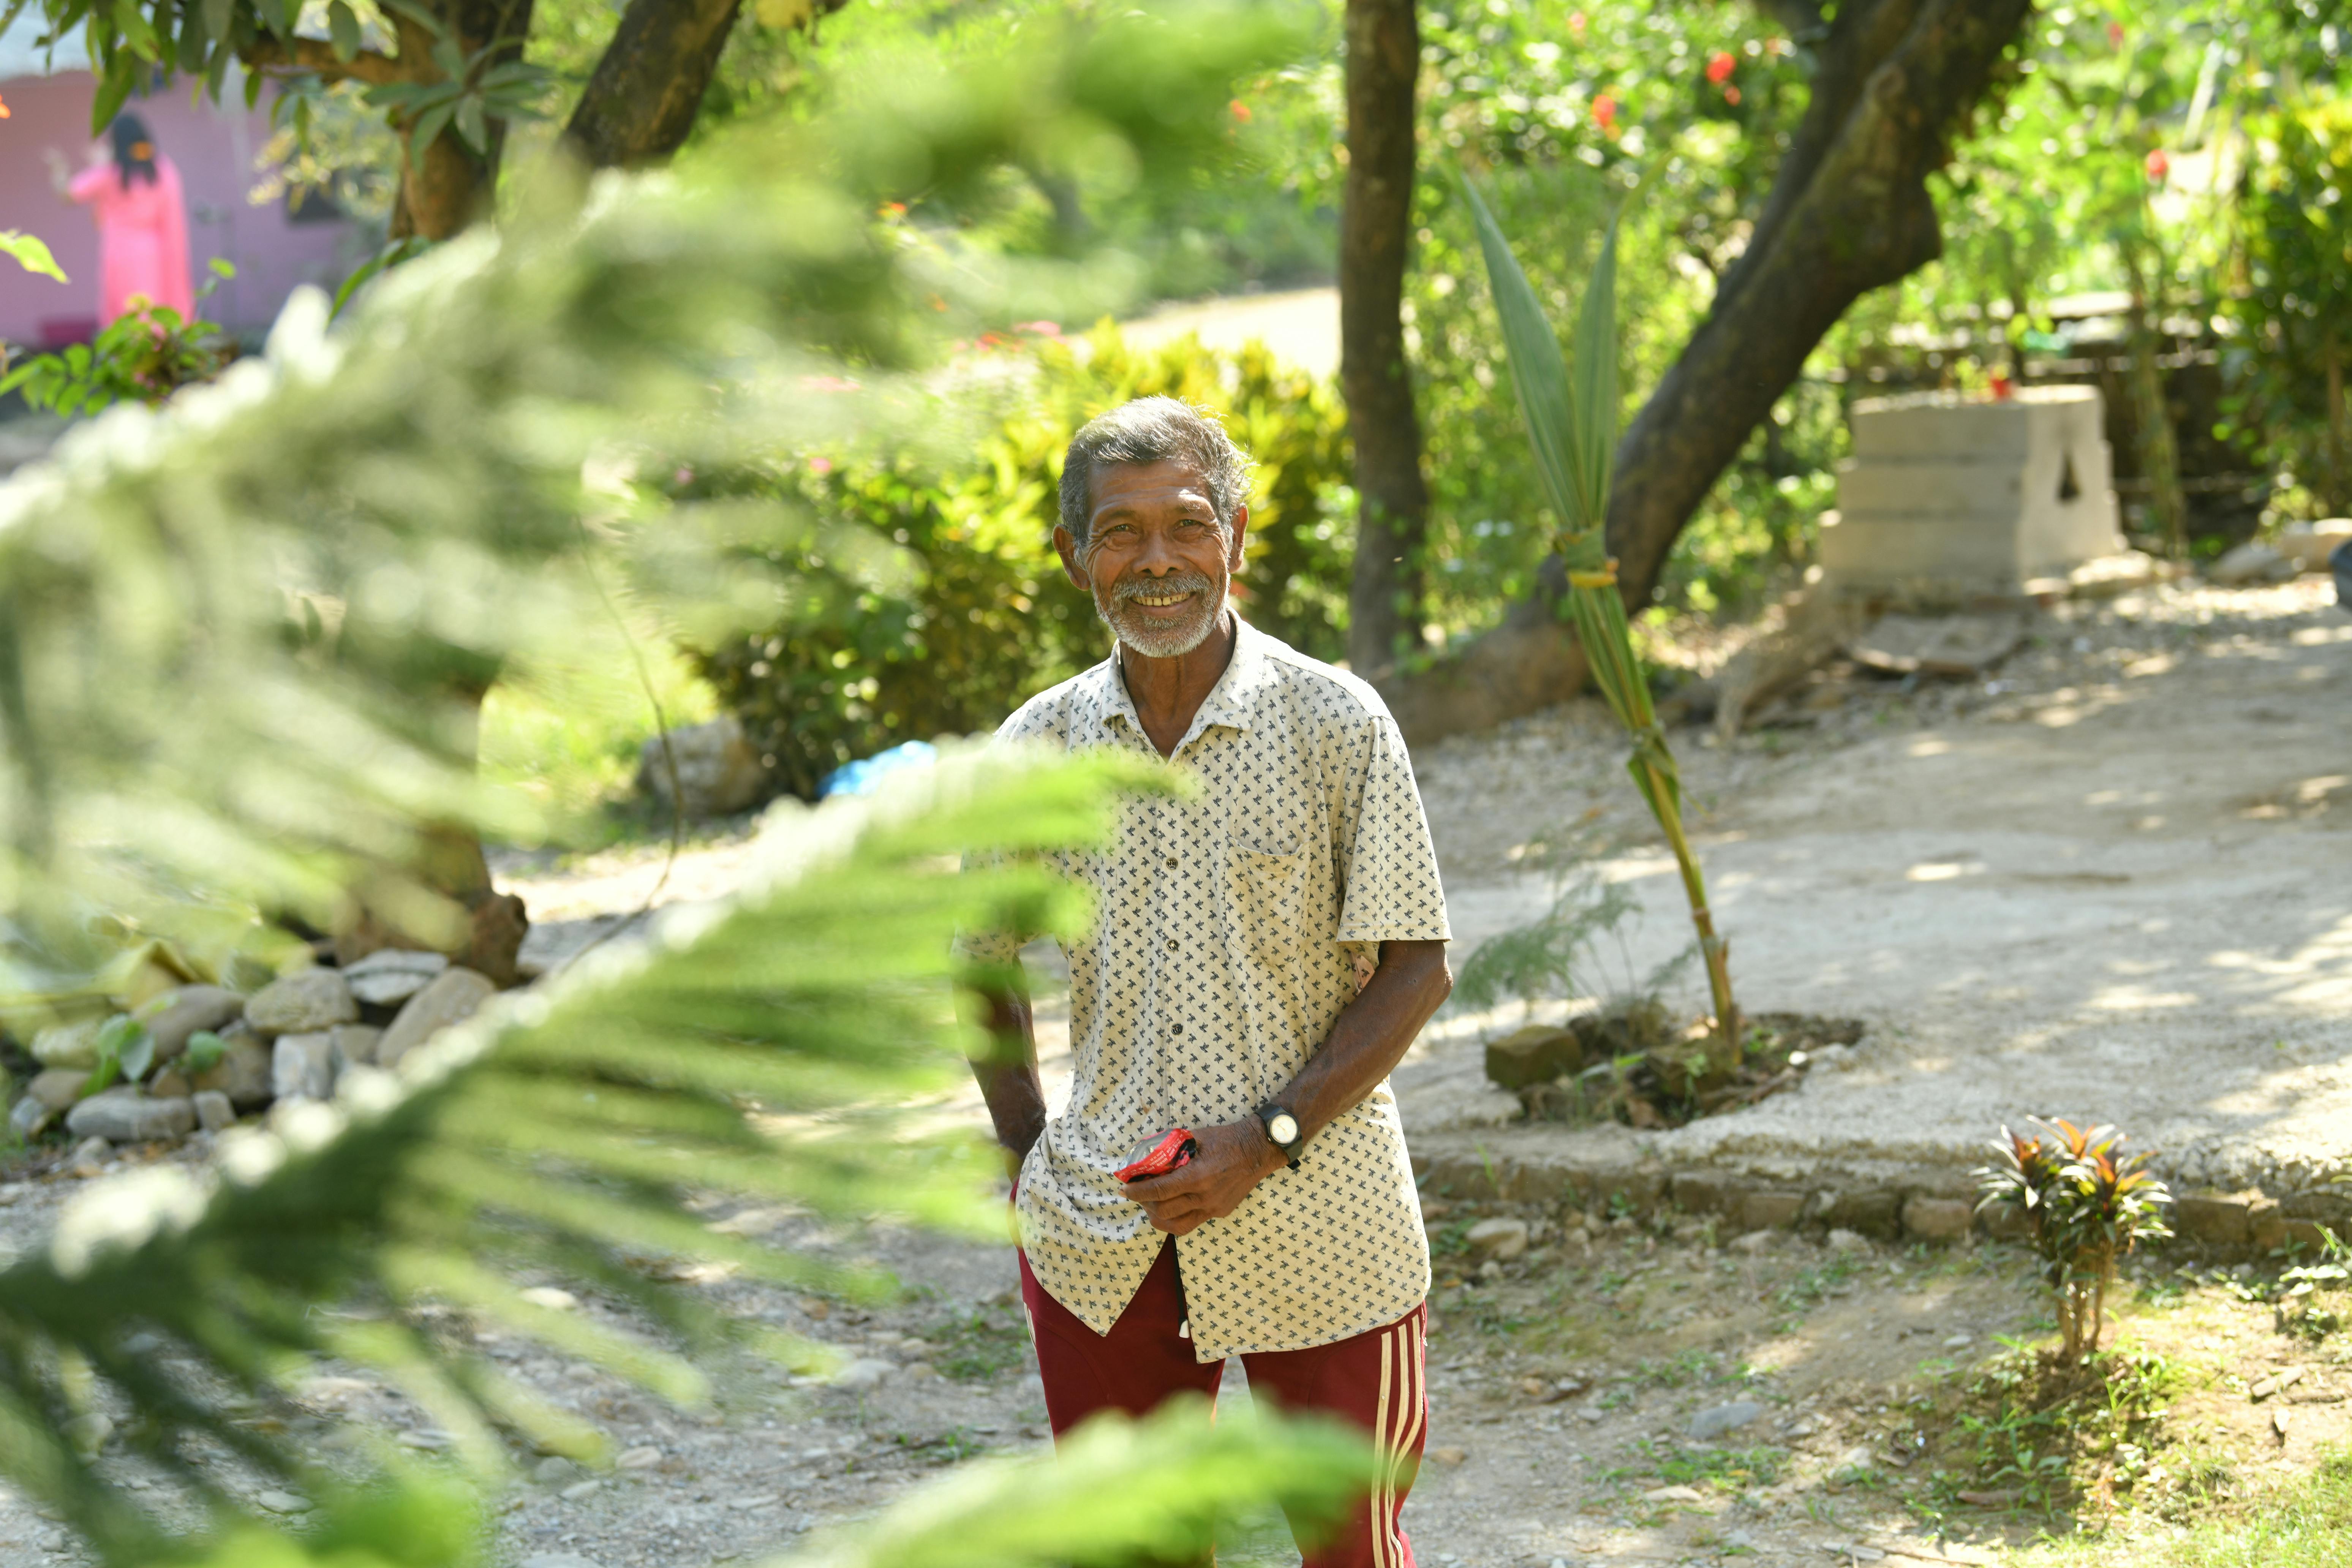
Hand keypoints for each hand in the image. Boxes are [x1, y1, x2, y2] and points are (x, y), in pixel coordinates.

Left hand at [1123, 1119, 1284, 1235]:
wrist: (1258, 1150)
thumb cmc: (1226, 1139)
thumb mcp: (1196, 1137)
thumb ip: (1172, 1147)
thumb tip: (1147, 1154)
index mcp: (1197, 1176)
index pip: (1159, 1191)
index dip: (1138, 1192)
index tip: (1125, 1189)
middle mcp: (1204, 1197)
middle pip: (1163, 1212)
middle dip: (1144, 1204)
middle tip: (1138, 1193)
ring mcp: (1213, 1208)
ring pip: (1177, 1226)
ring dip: (1159, 1217)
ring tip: (1152, 1206)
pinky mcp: (1220, 1212)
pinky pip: (1192, 1222)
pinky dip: (1177, 1217)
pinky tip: (1173, 1205)